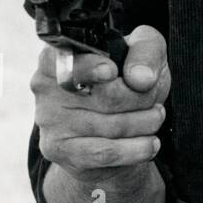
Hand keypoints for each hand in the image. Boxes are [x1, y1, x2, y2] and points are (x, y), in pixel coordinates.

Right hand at [31, 24, 169, 188]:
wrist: (121, 126)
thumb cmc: (129, 79)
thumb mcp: (145, 50)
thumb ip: (146, 51)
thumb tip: (140, 79)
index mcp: (59, 55)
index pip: (67, 60)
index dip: (89, 67)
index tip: (111, 71)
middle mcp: (47, 87)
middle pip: (107, 96)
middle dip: (142, 99)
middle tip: (152, 99)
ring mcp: (49, 121)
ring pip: (112, 125)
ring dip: (146, 123)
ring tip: (155, 117)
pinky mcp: (59, 151)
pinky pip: (105, 152)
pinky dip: (136, 149)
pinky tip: (150, 144)